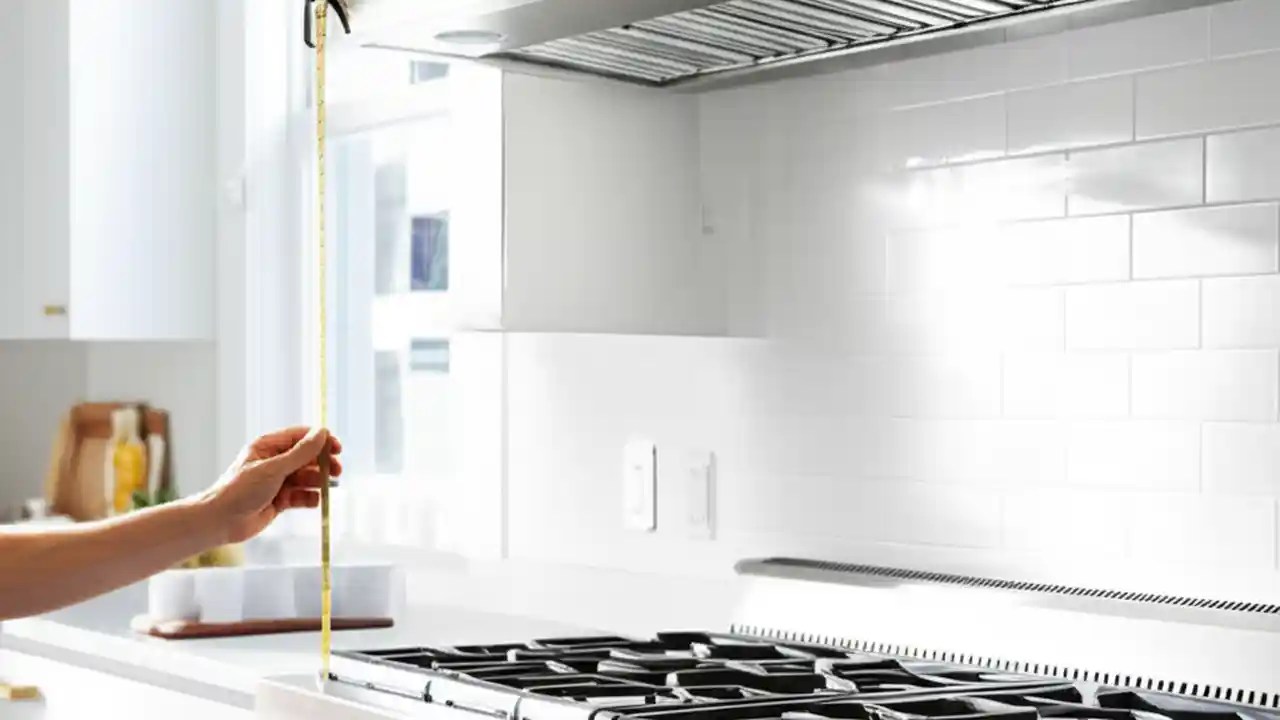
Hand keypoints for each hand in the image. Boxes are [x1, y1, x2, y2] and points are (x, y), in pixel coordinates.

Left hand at [202, 426, 343, 543]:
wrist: (221, 521)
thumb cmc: (241, 490)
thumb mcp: (273, 468)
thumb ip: (300, 453)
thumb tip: (323, 433)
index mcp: (268, 446)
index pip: (301, 437)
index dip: (320, 441)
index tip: (337, 449)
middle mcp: (274, 462)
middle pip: (306, 458)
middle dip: (322, 464)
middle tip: (337, 472)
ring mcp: (277, 482)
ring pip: (306, 478)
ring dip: (318, 482)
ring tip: (326, 488)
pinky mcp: (280, 500)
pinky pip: (301, 496)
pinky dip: (310, 498)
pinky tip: (315, 501)